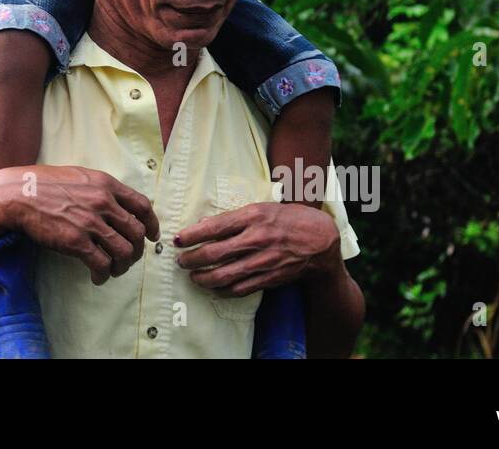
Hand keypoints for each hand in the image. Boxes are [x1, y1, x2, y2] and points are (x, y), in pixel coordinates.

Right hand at [0, 166, 160, 285]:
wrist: (17, 194)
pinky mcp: (76, 241)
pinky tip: (98, 278)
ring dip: (122, 266)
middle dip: (137, 250)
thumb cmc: (44, 185)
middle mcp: (103, 202)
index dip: (151, 224)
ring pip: (124, 252)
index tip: (151, 236)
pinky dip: (104, 275)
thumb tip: (117, 204)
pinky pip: (102, 264)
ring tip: (113, 270)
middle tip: (129, 259)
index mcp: (105, 184)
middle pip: (136, 233)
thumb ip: (101, 189)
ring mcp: (90, 222)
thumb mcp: (80, 176)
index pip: (142, 205)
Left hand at [173, 202, 339, 297]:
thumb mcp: (262, 208)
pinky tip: (214, 287)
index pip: (215, 226)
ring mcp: (264, 261)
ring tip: (193, 276)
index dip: (192, 235)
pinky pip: (240, 288)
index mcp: (254, 216)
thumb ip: (234, 217)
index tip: (177, 239)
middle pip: (215, 253)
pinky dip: (223, 290)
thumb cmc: (288, 219)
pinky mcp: (270, 278)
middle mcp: (258, 238)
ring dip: (203, 278)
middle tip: (181, 261)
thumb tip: (204, 223)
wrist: (321, 240)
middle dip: (192, 259)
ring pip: (224, 275)